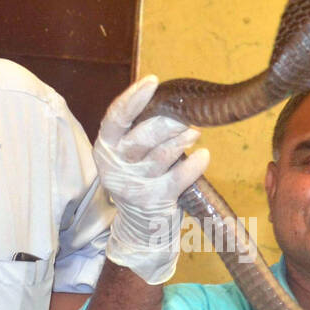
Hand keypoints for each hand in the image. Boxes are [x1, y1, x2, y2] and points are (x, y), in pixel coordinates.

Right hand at [92, 76, 209, 284]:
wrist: (140, 227)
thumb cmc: (140, 178)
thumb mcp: (130, 154)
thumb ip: (141, 129)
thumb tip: (173, 100)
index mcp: (106, 147)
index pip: (115, 117)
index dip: (133, 98)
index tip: (153, 82)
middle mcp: (115, 166)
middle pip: (141, 137)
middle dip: (166, 122)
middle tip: (186, 113)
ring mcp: (134, 185)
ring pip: (160, 157)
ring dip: (182, 140)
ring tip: (196, 130)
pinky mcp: (154, 200)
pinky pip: (178, 178)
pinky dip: (194, 166)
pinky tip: (203, 156)